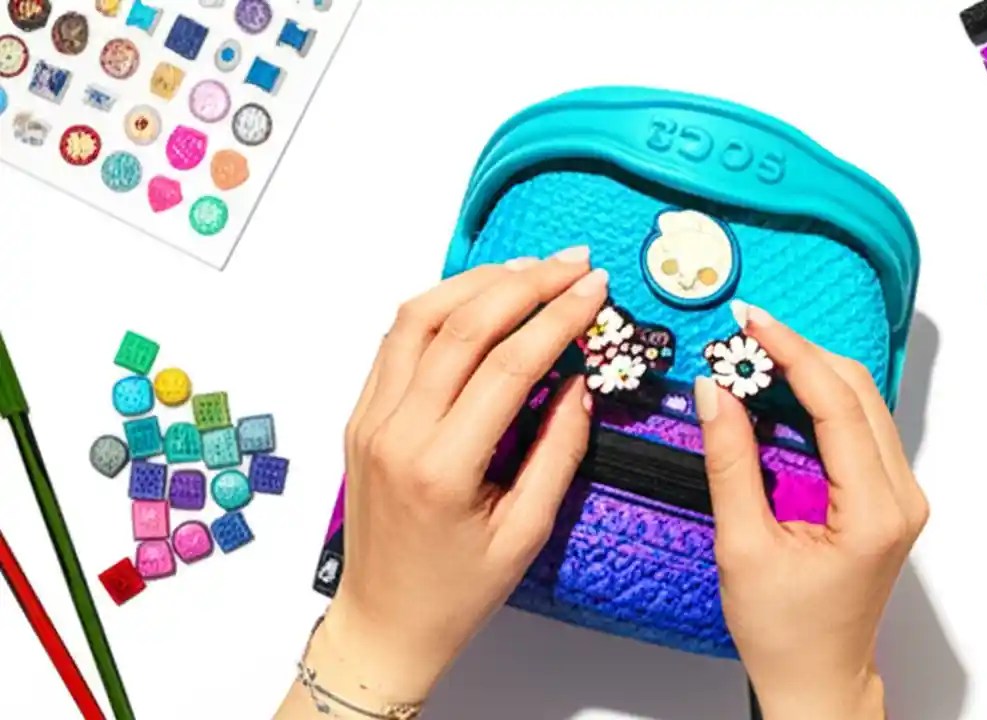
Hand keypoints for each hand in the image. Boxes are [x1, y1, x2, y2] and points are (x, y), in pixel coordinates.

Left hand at [276, 247, 606, 716]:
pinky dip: (439, 306)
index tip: (593, 289)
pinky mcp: (360, 415)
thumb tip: (579, 380)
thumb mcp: (526, 533)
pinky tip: (478, 296)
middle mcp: (396, 432)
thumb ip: (558, 451)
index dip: (556, 318)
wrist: (383, 623)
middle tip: (573, 264)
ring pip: (418, 318)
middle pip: (461, 326)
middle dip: (525, 284)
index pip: (506, 364)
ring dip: (477, 282)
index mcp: (442, 468)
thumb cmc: (456, 592)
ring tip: (530, 268)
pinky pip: (396, 340)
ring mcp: (370, 419)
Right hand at [693, 301, 928, 719]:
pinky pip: (861, 427)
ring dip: (813, 372)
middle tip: (747, 333)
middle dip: (802, 353)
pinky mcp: (886, 498)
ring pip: (864, 404)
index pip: (838, 405)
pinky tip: (782, 390)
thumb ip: (731, 462)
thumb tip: (716, 392)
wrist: (817, 678)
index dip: (792, 353)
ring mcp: (900, 497)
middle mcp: (901, 498)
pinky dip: (822, 400)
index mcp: (874, 512)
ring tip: (757, 354)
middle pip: (860, 392)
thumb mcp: (743, 546)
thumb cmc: (786, 632)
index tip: (752, 322)